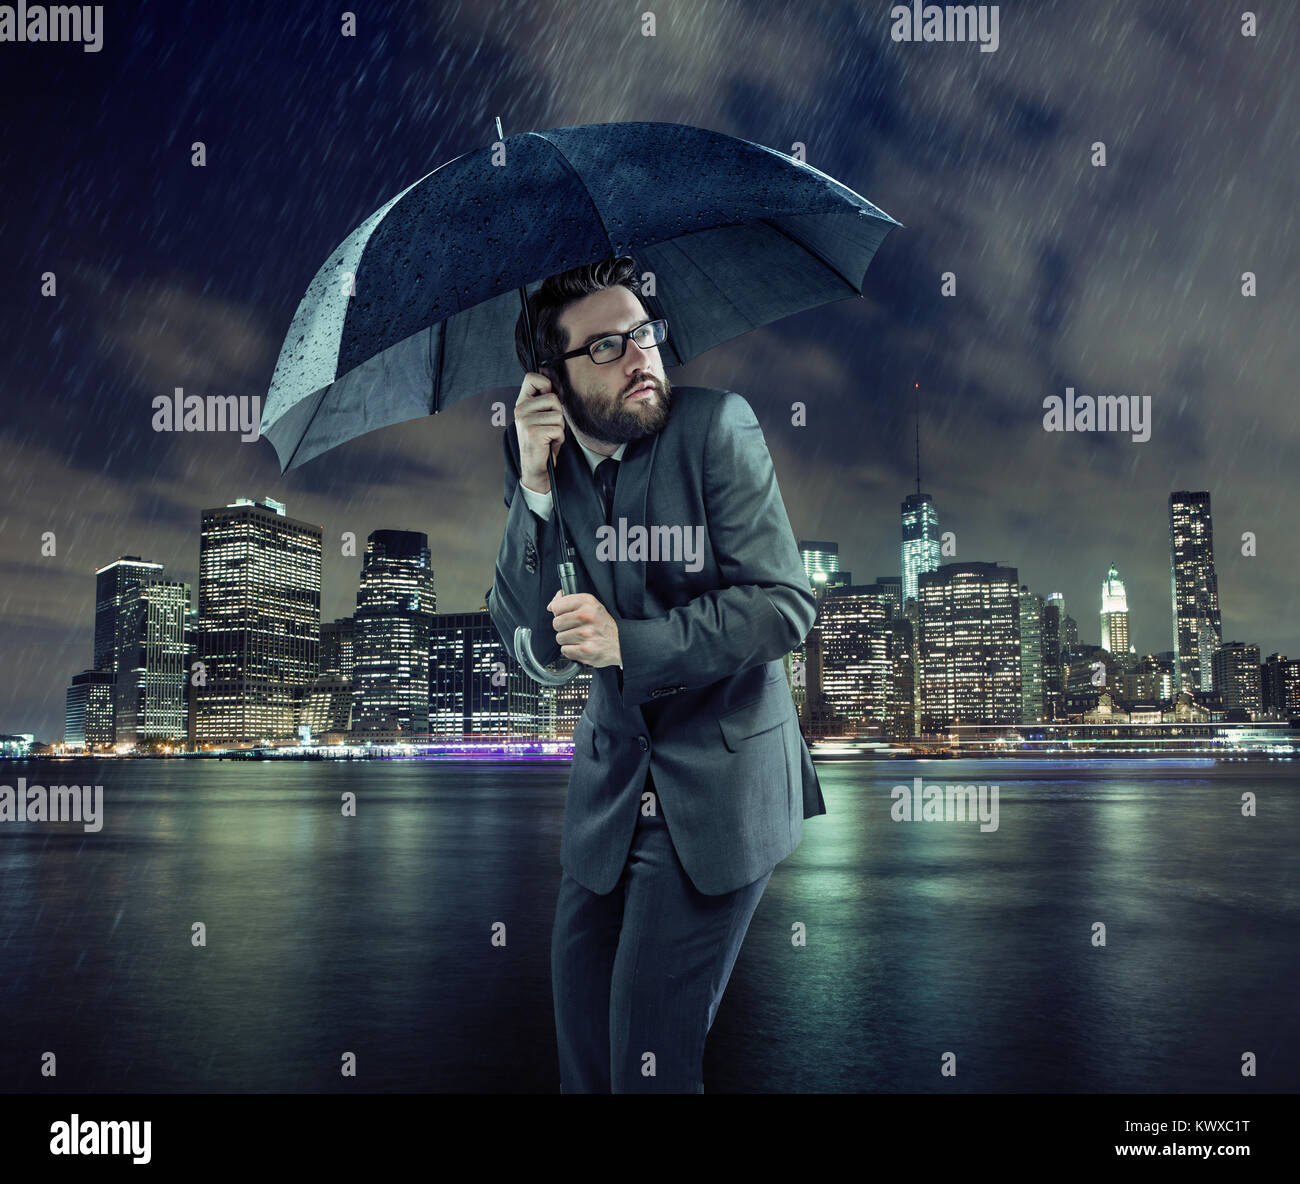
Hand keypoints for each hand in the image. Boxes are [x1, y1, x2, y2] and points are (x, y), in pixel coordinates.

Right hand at [515, 371, 564, 494]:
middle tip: (549, 427)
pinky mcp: (534, 433)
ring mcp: (525, 421)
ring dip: (559, 428)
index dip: (546, 384)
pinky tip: (548, 444)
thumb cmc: (543, 441)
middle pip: (553, 398)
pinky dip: (559, 439)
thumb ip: (544, 395)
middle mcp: (520, 410)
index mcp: (521, 403)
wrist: (536, 467)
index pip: (532, 377)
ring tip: (549, 436)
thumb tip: (546, 369)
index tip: (548, 399)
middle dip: (558, 415)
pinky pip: (559, 429)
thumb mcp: (542, 415)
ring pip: (558, 415)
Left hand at [548, 591, 620, 667]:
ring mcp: (586, 634)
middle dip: (563, 628)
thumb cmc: (603, 625)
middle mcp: (587, 616)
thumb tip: (551, 604)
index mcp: (587, 603)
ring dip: (568, 640)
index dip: (559, 612)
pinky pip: (565, 650)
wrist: (621, 643)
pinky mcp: (585, 650)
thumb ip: (569, 601)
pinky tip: (581, 646)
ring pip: (560, 638)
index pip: (556, 606)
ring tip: (580, 638)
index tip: (566, 615)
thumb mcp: (591, 605)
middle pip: (556, 623)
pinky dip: (571, 651)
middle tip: (575, 628)